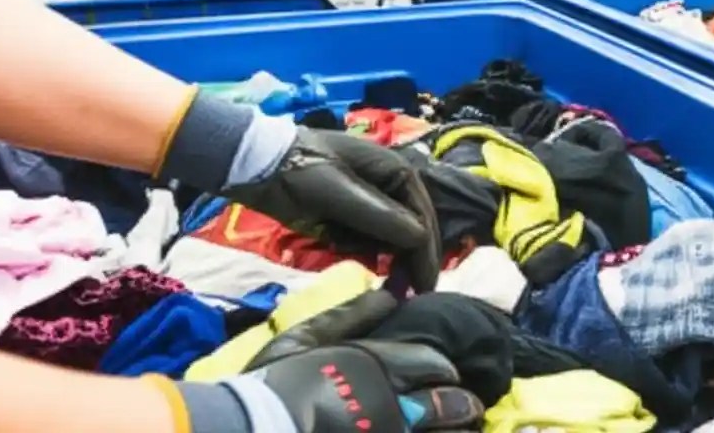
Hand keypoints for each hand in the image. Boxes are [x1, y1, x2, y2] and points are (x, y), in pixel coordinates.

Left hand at [222, 130, 441, 292]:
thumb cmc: (300, 170)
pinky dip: (354, 245)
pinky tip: (334, 241)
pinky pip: (366, 238)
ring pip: (388, 237)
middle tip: (403, 292)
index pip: (422, 218)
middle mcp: (390, 184)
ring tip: (349, 251)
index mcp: (396, 170)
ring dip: (375, 251)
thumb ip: (380, 216)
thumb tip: (419, 239)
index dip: (425, 254)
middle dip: (404, 258)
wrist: (257, 166)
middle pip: (410, 229)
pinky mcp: (350, 213)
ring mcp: (371, 199)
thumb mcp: (339, 192)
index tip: (424, 287)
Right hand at [245, 290, 483, 432]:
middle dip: (462, 406)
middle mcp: (391, 406)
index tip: (449, 376)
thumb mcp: (303, 340)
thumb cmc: (269, 385)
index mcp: (376, 368)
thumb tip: (391, 294)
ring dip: (454, 432)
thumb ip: (351, 316)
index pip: (433, 365)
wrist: (243, 432)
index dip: (445, 371)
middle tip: (470, 408)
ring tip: (461, 430)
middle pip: (447, 406)